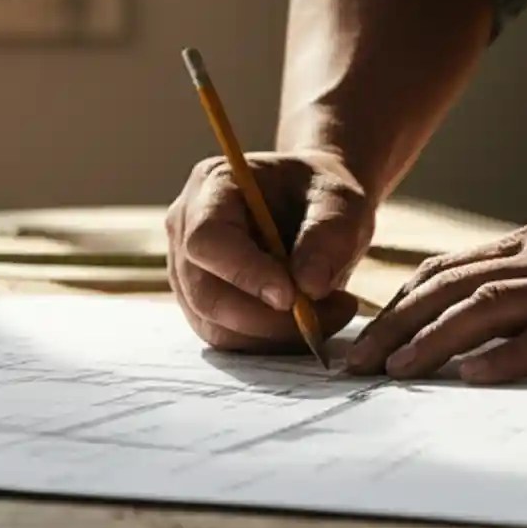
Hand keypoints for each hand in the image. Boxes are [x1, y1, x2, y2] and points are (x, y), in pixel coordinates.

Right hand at [166, 151, 373, 351]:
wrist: (315, 204)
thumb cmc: (322, 192)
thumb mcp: (340, 200)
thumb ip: (328, 235)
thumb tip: (309, 287)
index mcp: (212, 186)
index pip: (208, 239)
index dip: (244, 273)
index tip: (292, 296)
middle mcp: (186, 229)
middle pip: (205, 293)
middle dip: (266, 318)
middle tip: (332, 311)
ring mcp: (188, 270)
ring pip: (216, 326)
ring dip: (276, 334)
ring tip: (333, 312)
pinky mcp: (203, 304)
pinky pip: (229, 338)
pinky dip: (273, 341)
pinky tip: (313, 322)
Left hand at [346, 217, 526, 382]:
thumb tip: (479, 322)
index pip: (449, 270)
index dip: (400, 301)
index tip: (367, 333)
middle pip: (449, 288)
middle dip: (394, 324)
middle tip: (355, 361)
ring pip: (483, 309)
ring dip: (430, 341)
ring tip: (393, 371)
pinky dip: (505, 359)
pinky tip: (471, 378)